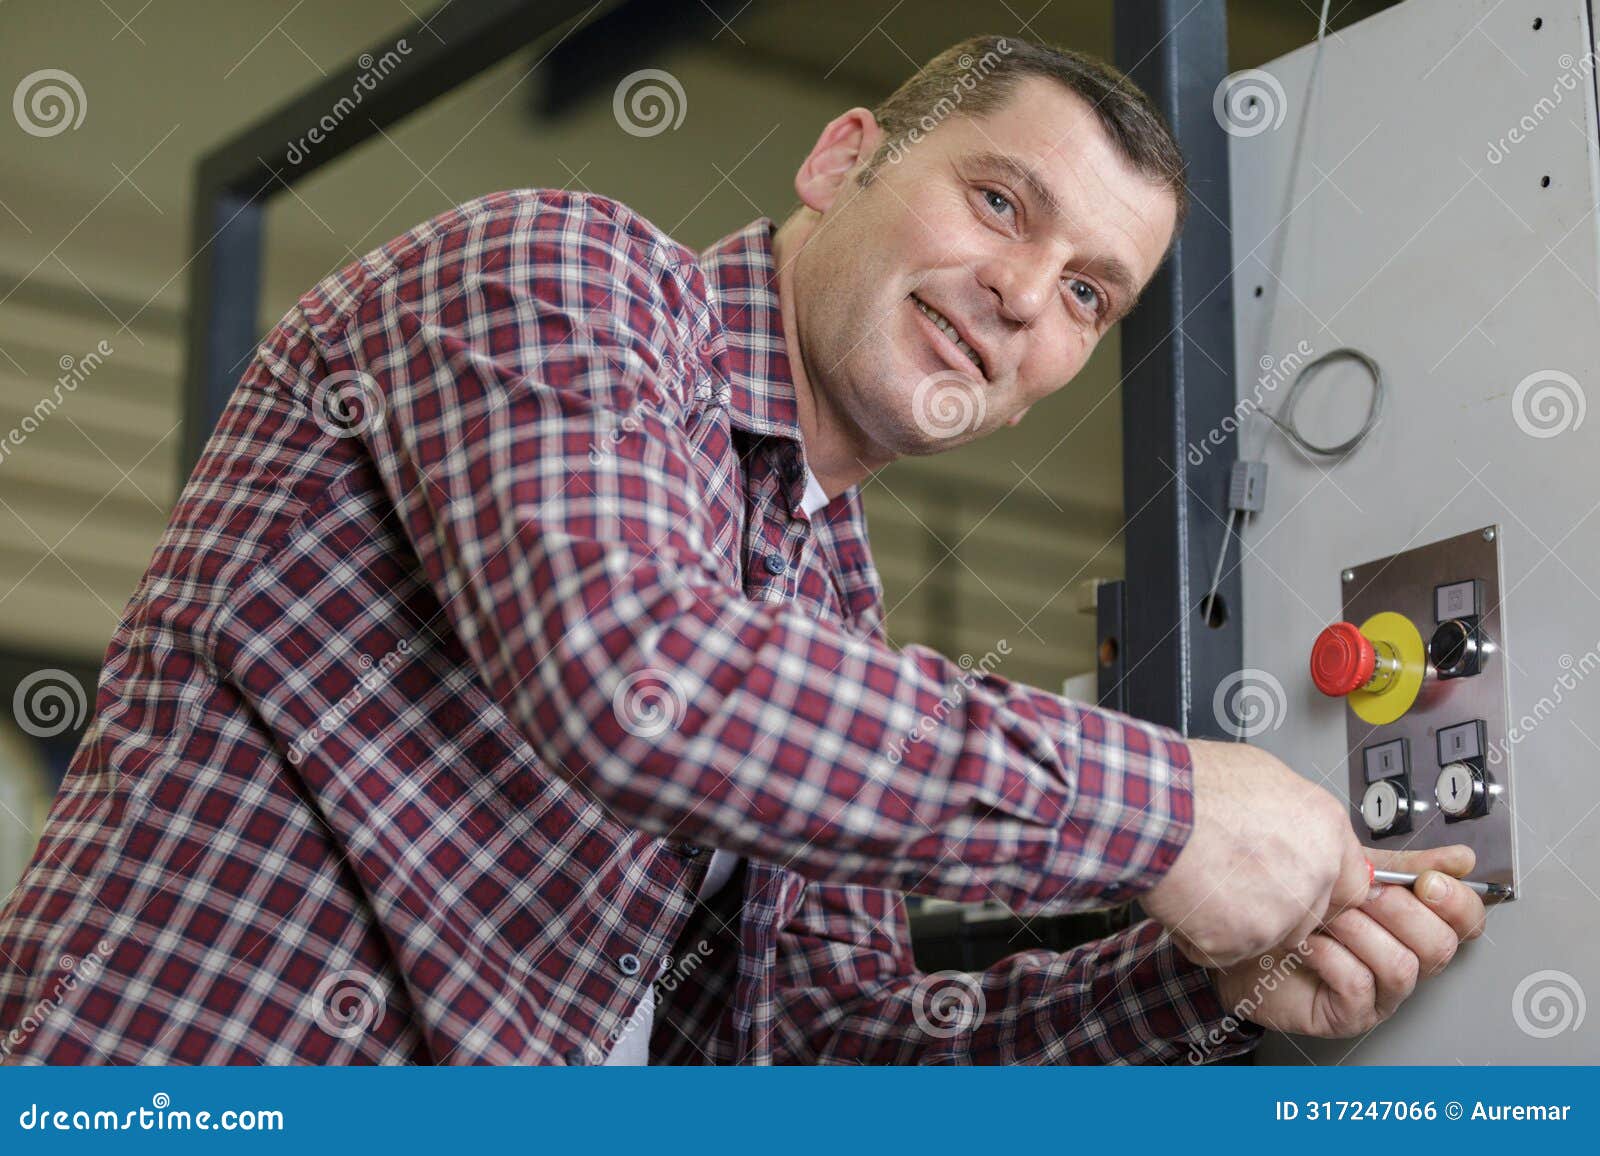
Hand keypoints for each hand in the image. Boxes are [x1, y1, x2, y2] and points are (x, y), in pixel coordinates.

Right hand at [1143, 739, 1372, 966]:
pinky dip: (1204, 935)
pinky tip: (1187, 899)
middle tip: (1236, 880)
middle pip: (1309, 914)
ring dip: (1241, 922)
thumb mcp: (1263, 775)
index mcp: (1326, 829)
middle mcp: (1314, 874)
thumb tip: (1293, 823)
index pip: (1352, 882)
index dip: (1319, 885)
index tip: (1298, 884)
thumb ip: (1293, 813)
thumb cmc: (1196, 786)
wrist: (1155, 812)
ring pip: (1268, 935)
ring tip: (1206, 883)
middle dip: (1276, 906)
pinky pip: (1226, 950)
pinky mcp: (1242, 942)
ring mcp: (1281, 914)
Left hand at [1210, 844, 1487, 1037]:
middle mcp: (1404, 961)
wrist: (1240, 931)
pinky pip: (1359, 984)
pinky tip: (1306, 941)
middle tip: (1361, 891)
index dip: (1457, 902)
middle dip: (1400, 911)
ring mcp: (1380, 993)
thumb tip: (1461, 858)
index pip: (1465, 922)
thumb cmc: (1293, 904)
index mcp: (1412, 926)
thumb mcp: (1349, 870)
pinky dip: (1330, 955)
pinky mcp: (1349, 1015)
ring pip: (1403, 966)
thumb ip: (1403, 865)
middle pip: (1441, 946)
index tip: (1428, 881)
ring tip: (1323, 912)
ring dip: (1359, 930)